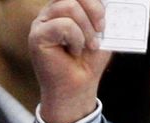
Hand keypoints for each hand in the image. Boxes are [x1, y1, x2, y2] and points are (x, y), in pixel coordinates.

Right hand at [29, 0, 111, 122]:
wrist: (79, 87)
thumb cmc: (89, 62)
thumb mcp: (102, 36)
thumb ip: (103, 17)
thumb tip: (112, 4)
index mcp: (66, 8)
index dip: (95, 2)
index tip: (104, 21)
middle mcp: (52, 11)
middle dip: (94, 11)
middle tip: (100, 31)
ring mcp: (42, 21)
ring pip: (69, 7)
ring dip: (86, 30)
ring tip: (87, 46)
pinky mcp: (37, 34)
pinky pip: (63, 25)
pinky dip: (76, 40)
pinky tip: (73, 51)